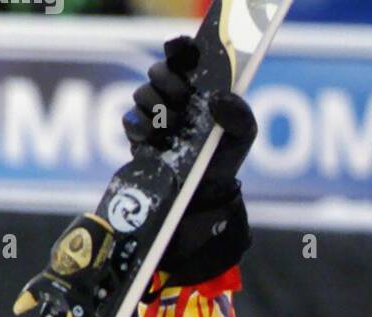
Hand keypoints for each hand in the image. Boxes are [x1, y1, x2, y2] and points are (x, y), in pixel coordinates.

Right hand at [122, 36, 257, 285]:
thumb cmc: (223, 169)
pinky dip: (139, 125)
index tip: (182, 49)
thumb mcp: (240, 141)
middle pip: (160, 74)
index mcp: (200, 94)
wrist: (202, 211)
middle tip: (180, 95)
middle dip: (167, 80)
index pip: (185, 59)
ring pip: (144, 96)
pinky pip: (131, 122)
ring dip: (154, 103)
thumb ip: (240, 117)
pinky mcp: (139, 142)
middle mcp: (175, 103)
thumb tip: (218, 98)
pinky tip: (150, 136)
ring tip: (166, 121)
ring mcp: (155, 121)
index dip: (181, 49)